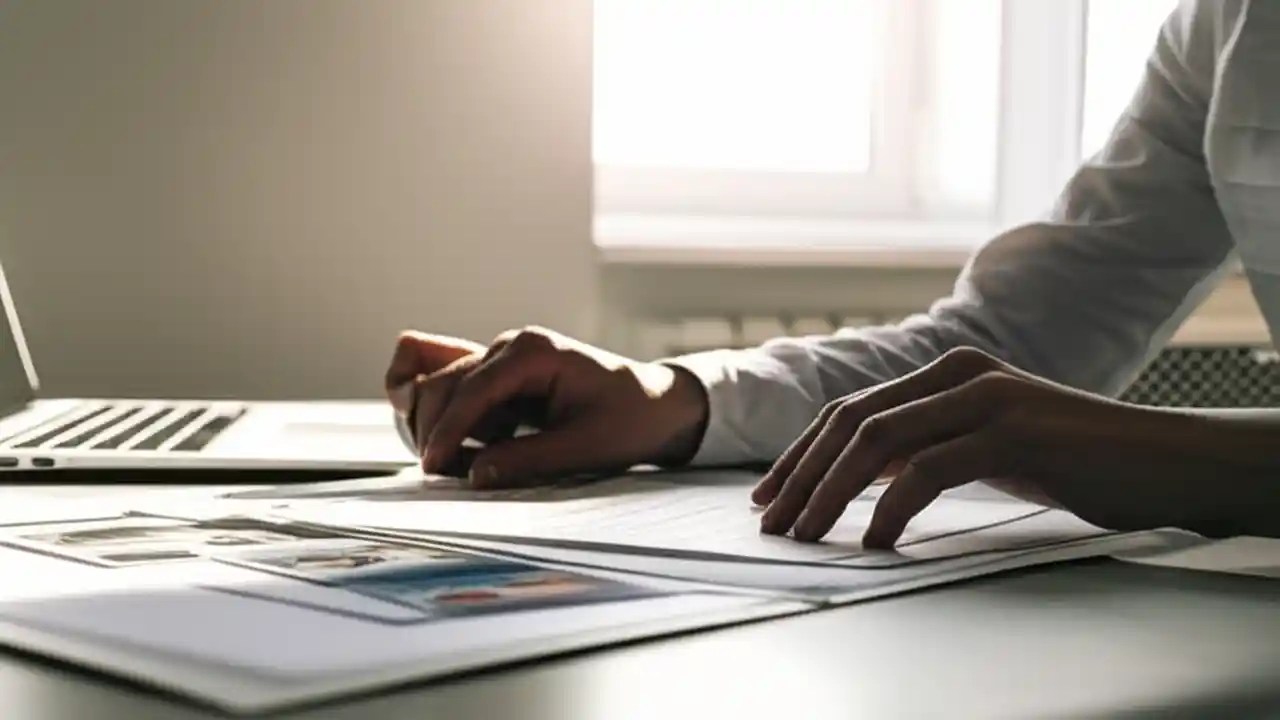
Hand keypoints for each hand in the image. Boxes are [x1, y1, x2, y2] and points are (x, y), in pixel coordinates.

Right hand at [384, 327, 708, 485]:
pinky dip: (442, 409)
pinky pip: (456, 387)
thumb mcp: (585, 448)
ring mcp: (502, 358)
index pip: (473, 388)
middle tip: (442, 476)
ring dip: (436, 424)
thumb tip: (475, 476)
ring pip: (443, 385)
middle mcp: (511, 346)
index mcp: (534, 351)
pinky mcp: (500, 377)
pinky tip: (442, 437)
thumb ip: (529, 460)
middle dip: (436, 428)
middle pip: (447, 382)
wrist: (654, 405)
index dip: (448, 429)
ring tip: (451, 467)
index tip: (433, 467)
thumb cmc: (628, 420)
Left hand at [753, 347, 1279, 547]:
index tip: (770, 496)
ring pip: (878, 443)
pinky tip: (873, 541)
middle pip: (852, 423)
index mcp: (944, 371)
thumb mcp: (983, 443)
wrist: (1158, 459)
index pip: (851, 410)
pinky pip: (927, 470)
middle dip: (801, 475)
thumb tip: (856, 477)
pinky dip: (889, 509)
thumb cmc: (1068, 458)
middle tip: (773, 522)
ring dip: (829, 493)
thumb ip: (926, 445)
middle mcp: (956, 373)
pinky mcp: (1009, 432)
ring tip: (805, 535)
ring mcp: (983, 398)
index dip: (801, 454)